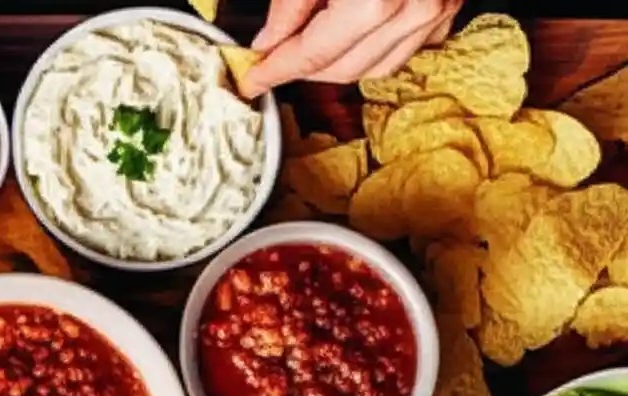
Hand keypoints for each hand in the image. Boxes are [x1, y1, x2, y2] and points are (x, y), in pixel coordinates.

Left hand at [242, 0, 463, 95]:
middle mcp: (413, 11)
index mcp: (375, 1)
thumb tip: (269, 43)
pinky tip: (354, 33)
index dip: (273, 72)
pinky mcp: (452, 6)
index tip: (250, 81)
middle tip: (272, 57)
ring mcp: (438, 11)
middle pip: (342, 70)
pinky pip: (406, 48)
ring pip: (375, 67)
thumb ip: (290, 4)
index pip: (310, 55)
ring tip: (312, 40)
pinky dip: (376, 48)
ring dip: (338, 62)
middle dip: (302, 69)